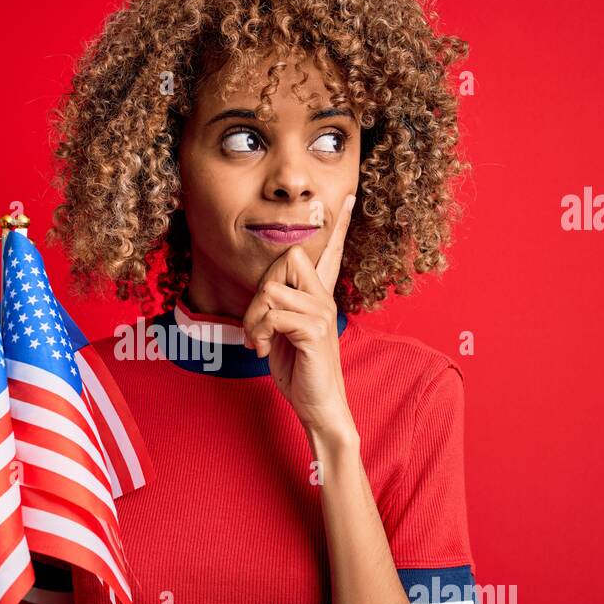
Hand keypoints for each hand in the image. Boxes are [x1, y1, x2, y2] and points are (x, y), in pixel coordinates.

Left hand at [242, 192, 356, 434]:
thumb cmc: (299, 371)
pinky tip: (260, 349)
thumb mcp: (282, 333)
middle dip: (261, 288)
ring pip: (272, 289)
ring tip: (257, 340)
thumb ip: (277, 308)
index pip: (331, 253)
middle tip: (257, 323)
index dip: (339, 226)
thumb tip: (264, 295)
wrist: (318, 407)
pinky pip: (274, 313)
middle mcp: (325, 300)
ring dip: (253, 318)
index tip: (350, 196)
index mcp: (319, 298)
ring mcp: (322, 313)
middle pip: (288, 258)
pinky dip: (257, 331)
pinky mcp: (315, 331)